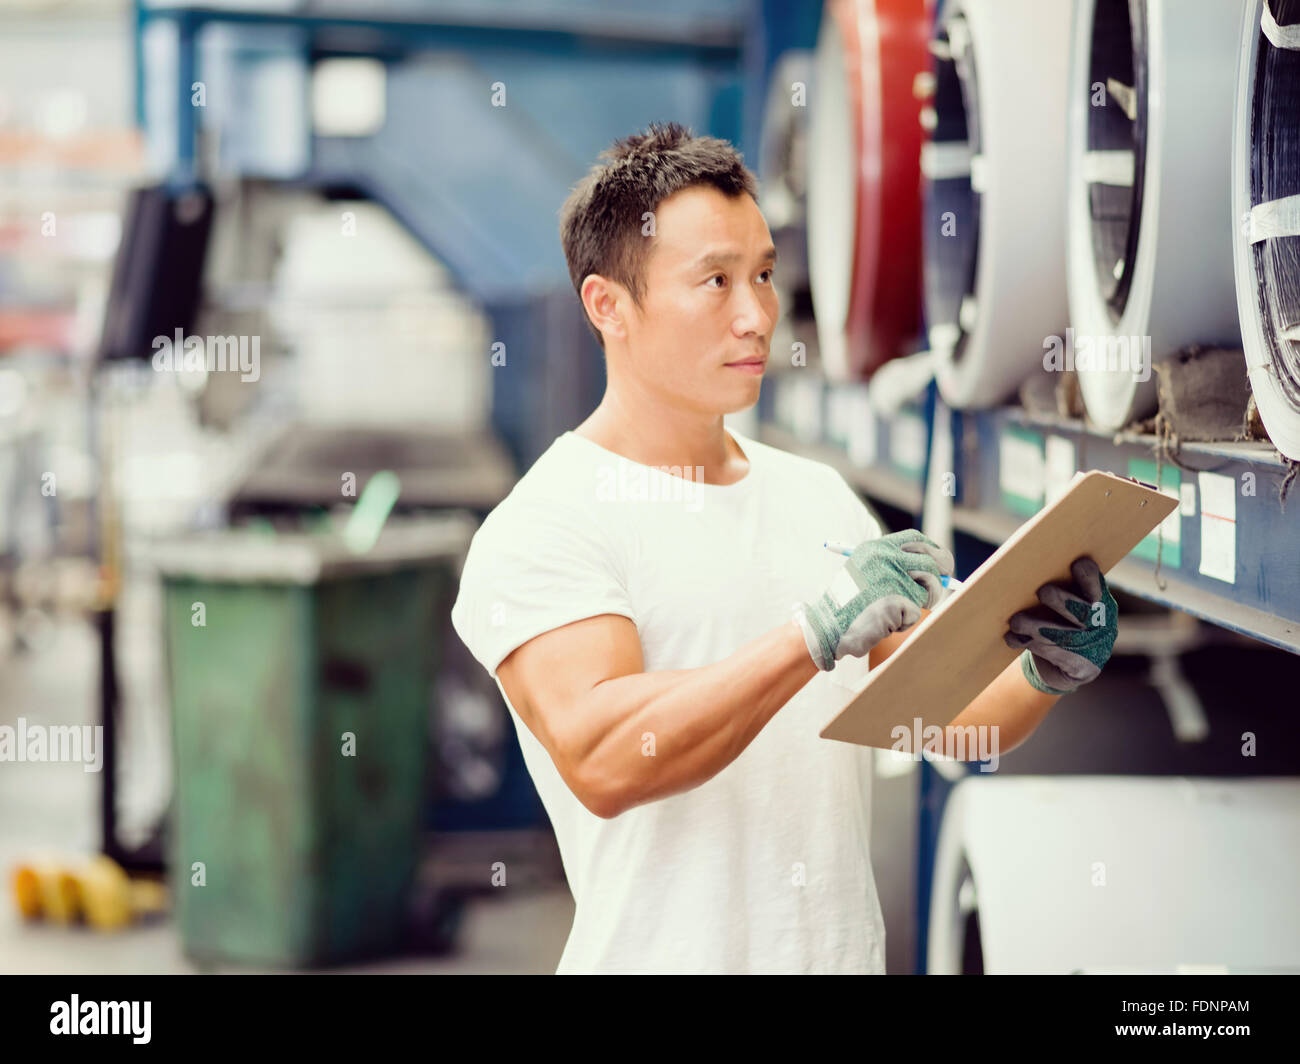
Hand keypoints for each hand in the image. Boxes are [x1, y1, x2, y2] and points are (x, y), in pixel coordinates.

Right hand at [794, 530, 954, 670]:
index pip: (916, 540)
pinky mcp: (897, 602)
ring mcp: (893, 579)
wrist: (827, 627)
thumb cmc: (845, 603)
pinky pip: (915, 613)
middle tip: (932, 594)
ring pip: (927, 591)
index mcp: (877, 548)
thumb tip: (934, 567)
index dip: (931, 551)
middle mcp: (887, 559)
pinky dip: (903, 622)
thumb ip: (892, 564)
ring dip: (915, 605)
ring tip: (891, 611)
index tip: (937, 563)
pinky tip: (883, 623)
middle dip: (937, 580)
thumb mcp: (862, 571)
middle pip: (932, 562)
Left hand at [1004, 556, 1117, 694]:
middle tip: (1043, 591)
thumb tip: (1028, 569)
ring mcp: (1094, 648)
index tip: (1076, 563)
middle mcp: (1102, 625)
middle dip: (1063, 600)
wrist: (1064, 667)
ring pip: (1063, 635)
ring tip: (1016, 621)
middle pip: (1084, 611)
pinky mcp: (1080, 667)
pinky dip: (1028, 644)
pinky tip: (1011, 637)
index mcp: (1100, 603)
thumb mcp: (1064, 605)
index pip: (1097, 587)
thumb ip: (1059, 588)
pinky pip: (1053, 654)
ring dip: (1036, 626)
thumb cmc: (1059, 623)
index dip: (1089, 576)